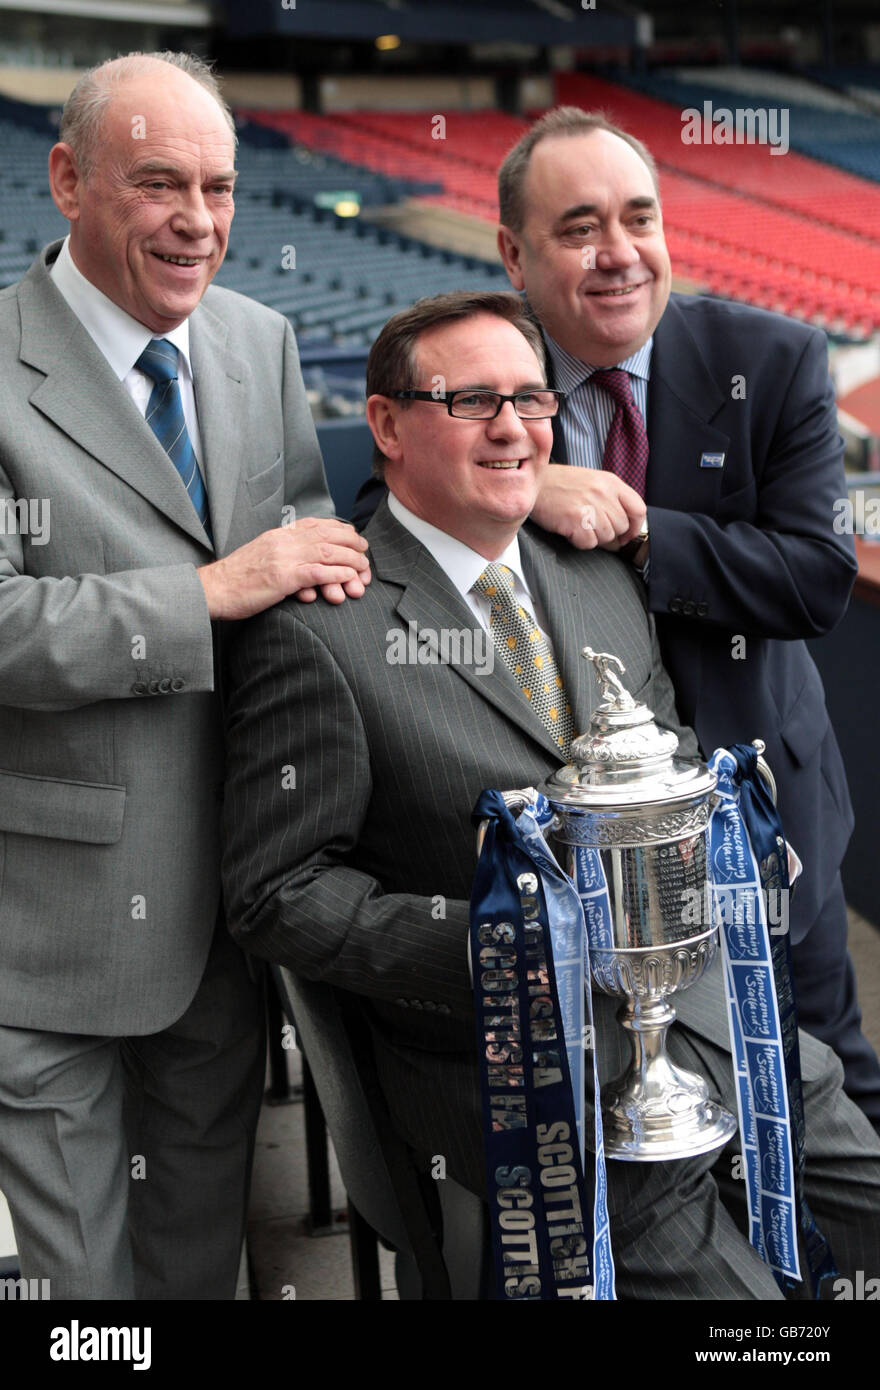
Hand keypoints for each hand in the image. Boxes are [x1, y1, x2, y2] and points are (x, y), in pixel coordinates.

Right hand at [198, 517, 370, 618]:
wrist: (213, 589)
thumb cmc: (236, 579)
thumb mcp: (261, 556)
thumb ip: (282, 552)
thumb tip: (303, 558)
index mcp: (278, 534)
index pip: (316, 524)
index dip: (339, 530)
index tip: (353, 538)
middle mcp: (283, 541)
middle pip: (328, 534)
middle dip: (352, 542)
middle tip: (365, 552)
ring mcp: (283, 558)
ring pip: (328, 551)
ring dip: (351, 560)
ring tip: (363, 568)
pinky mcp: (282, 578)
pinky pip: (318, 572)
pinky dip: (337, 573)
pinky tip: (348, 577)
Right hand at [531, 464, 645, 550]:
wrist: (533, 483)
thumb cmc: (560, 485)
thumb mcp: (592, 482)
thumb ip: (611, 499)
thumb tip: (624, 529)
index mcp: (611, 482)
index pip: (639, 509)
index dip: (635, 527)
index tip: (627, 535)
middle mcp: (603, 492)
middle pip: (621, 527)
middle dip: (609, 533)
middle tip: (592, 529)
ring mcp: (590, 506)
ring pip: (606, 537)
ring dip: (593, 537)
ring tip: (578, 525)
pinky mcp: (575, 520)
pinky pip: (589, 543)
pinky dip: (580, 541)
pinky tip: (570, 529)